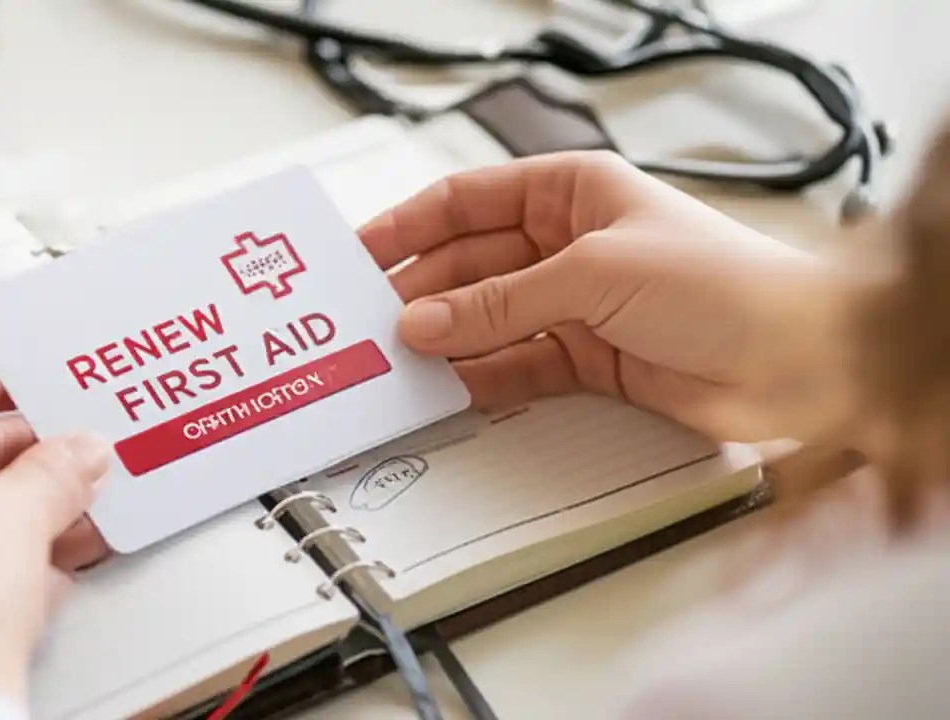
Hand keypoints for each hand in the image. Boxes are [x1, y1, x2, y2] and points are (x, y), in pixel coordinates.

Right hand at [363, 152, 855, 442]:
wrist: (803, 360)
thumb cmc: (721, 283)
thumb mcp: (594, 274)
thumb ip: (501, 302)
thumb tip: (421, 320)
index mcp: (572, 192)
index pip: (468, 202)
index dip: (408, 226)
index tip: (358, 255)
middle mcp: (568, 245)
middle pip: (470, 265)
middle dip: (419, 292)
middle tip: (364, 323)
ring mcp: (575, 305)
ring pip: (487, 320)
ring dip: (443, 340)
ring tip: (389, 362)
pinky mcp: (588, 361)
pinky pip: (515, 367)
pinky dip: (480, 379)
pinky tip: (443, 390)